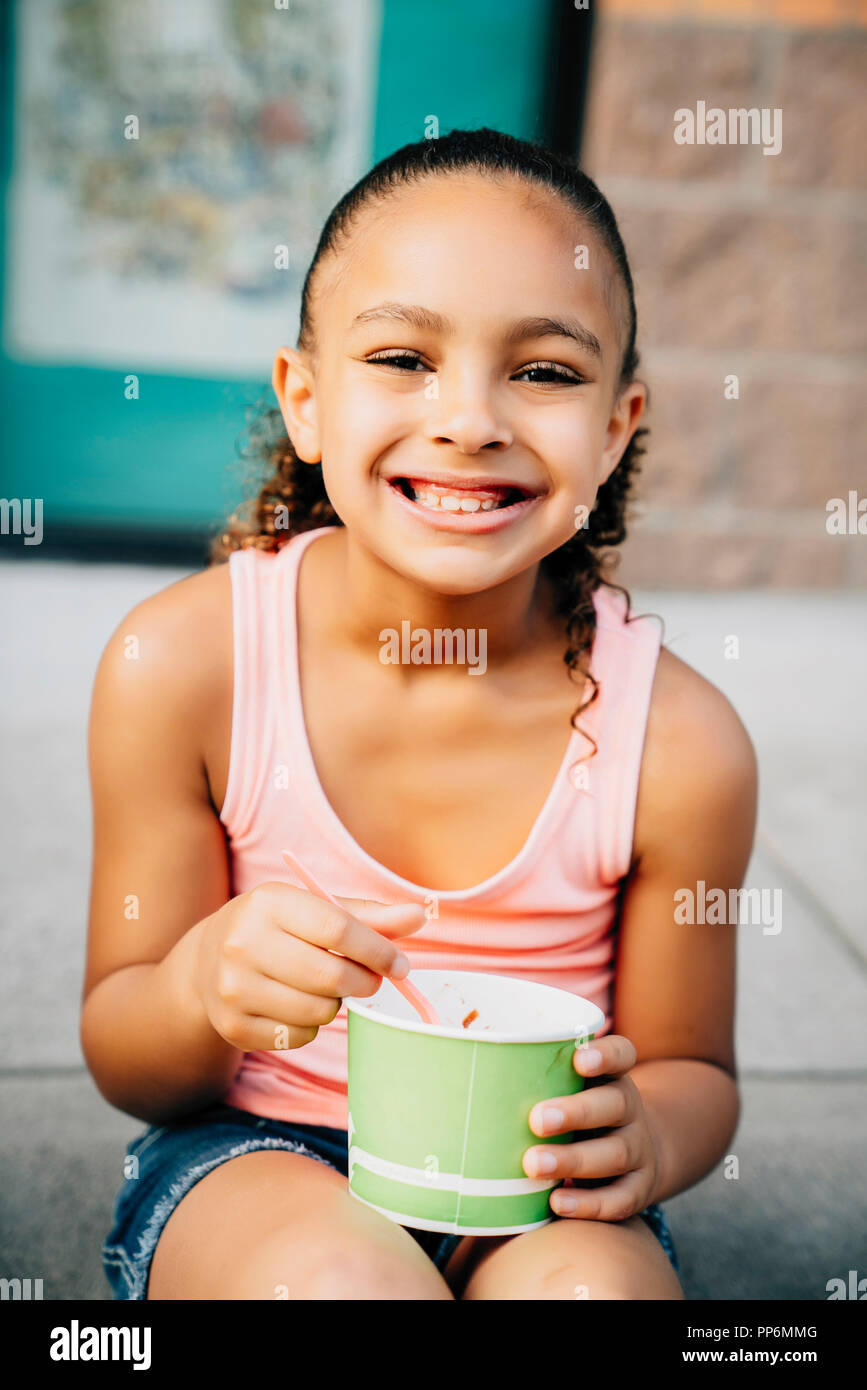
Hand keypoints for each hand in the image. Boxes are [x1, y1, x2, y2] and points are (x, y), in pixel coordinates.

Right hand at [193, 882, 425, 1053]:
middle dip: (364, 982)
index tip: (401, 965)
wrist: (206, 961)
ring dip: (336, 1003)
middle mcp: (243, 942)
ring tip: (324, 988)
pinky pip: (300, 1037)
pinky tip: (297, 1005)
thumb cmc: (277, 928)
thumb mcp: (315, 909)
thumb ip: (369, 916)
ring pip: (318, 1011)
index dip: (378, 950)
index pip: (338, 928)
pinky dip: (311, 1026)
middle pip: (331, 976)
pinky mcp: (233, 1026)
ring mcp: (234, 988)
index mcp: (269, 902)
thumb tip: (420, 917)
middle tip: (370, 980)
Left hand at [522, 1035, 661, 1220]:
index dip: (605, 1055)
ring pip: (614, 1153)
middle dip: (576, 1112)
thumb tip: (449, 1072)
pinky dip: (589, 1204)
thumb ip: (528, 1080)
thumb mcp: (567, 1089)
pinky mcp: (638, 1189)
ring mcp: (637, 1150)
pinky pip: (619, 1199)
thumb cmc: (577, 1116)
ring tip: (533, 1164)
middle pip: (615, 1104)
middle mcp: (629, 1110)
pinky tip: (556, 1203)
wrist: (635, 1157)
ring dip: (573, 1159)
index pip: (622, 1054)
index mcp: (611, 1077)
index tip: (579, 1058)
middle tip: (536, 1118)